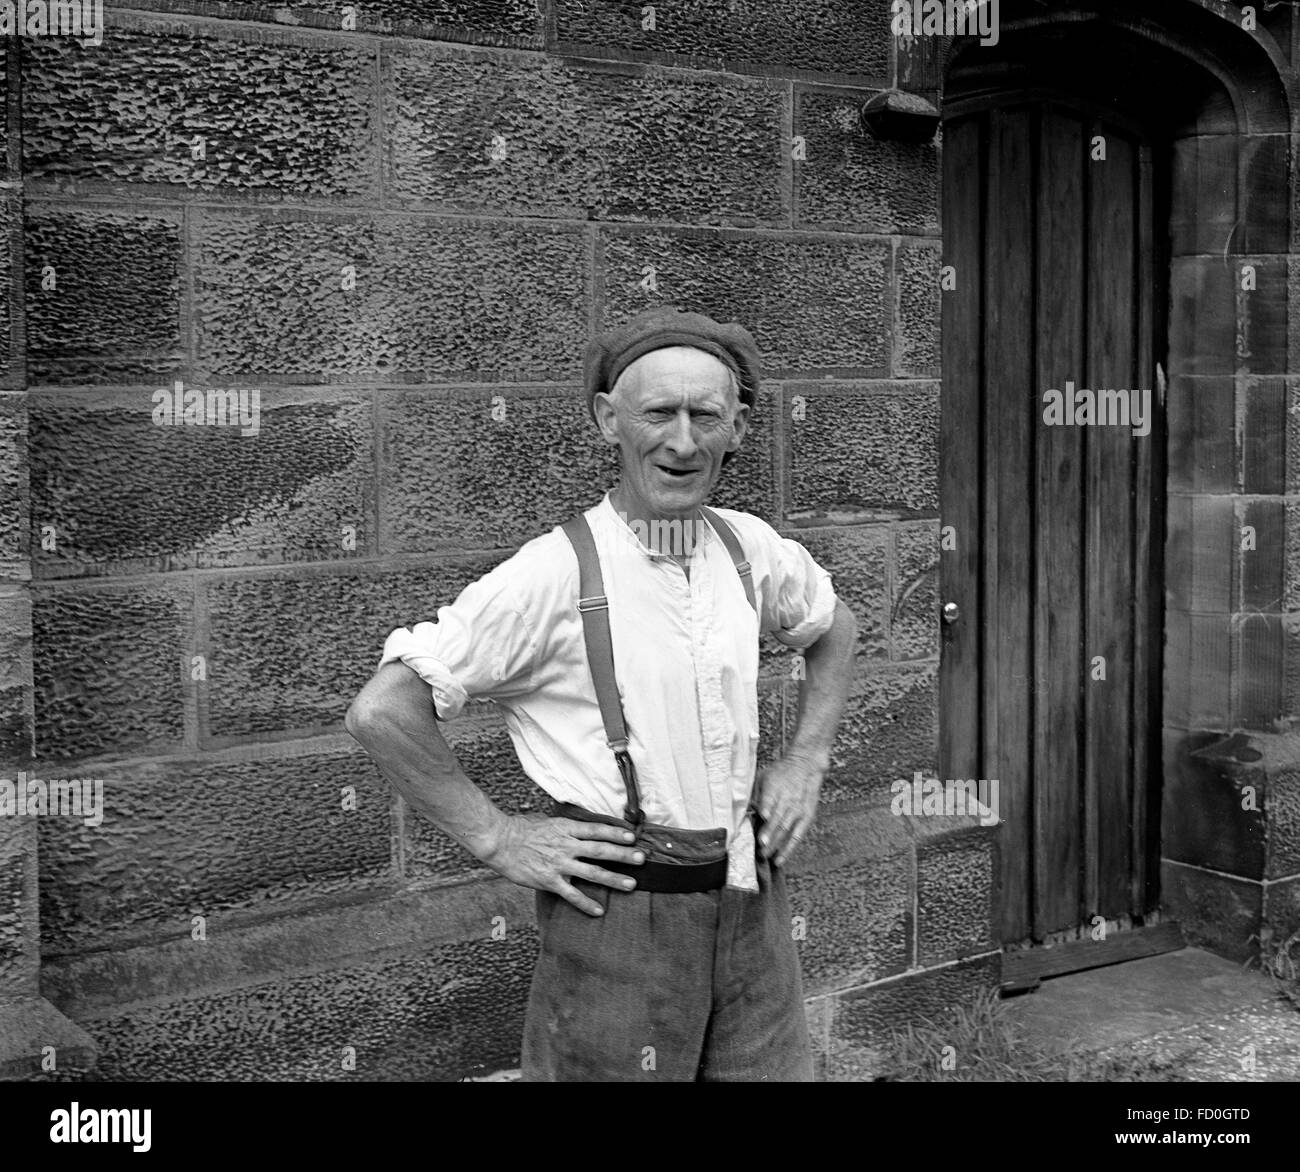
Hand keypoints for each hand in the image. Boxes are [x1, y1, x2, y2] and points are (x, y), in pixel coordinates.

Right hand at [482, 813, 645, 915]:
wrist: (500, 841)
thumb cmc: (521, 828)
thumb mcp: (547, 820)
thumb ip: (566, 826)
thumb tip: (581, 827)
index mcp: (566, 828)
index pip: (597, 829)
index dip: (616, 832)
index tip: (633, 835)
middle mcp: (566, 845)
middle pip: (601, 850)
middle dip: (624, 854)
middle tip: (642, 858)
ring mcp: (559, 864)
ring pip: (592, 872)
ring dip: (613, 879)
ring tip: (631, 884)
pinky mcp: (549, 880)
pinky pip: (571, 895)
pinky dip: (586, 903)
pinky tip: (599, 911)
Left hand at [755, 752, 825, 867]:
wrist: (805, 765)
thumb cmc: (780, 773)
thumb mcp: (763, 777)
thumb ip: (754, 794)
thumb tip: (743, 812)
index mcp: (774, 787)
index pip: (769, 800)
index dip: (765, 809)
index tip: (761, 819)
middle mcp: (788, 799)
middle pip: (778, 819)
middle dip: (770, 835)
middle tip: (761, 849)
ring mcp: (798, 809)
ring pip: (787, 830)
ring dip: (777, 844)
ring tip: (767, 857)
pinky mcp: (807, 816)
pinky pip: (798, 835)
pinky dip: (789, 847)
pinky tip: (781, 858)